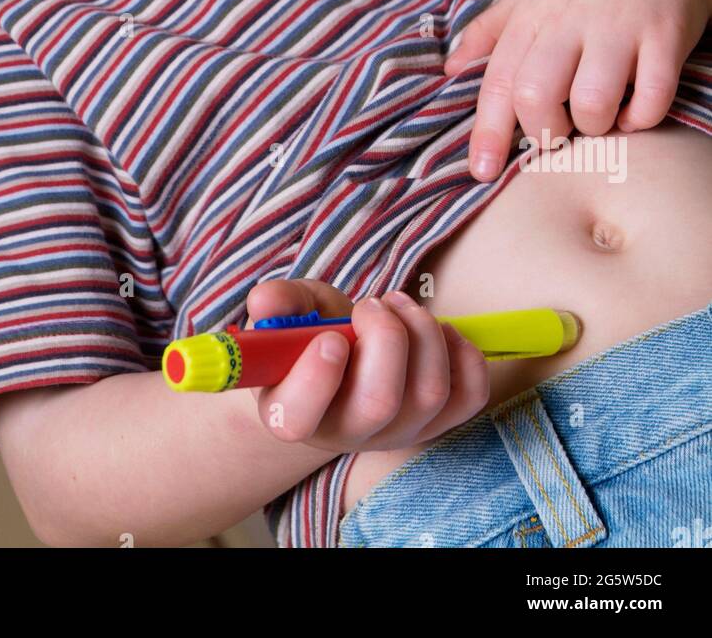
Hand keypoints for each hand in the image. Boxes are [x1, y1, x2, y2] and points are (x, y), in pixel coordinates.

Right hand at [242, 277, 488, 454]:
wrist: (342, 366)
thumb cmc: (307, 339)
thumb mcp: (287, 315)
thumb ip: (277, 304)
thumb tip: (265, 300)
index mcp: (292, 413)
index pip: (300, 417)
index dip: (317, 377)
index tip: (330, 336)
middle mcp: (348, 434)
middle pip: (380, 402)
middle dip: (385, 337)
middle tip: (371, 304)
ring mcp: (399, 432)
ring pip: (430, 392)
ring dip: (421, 331)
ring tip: (397, 303)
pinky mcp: (439, 421)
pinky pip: (470, 395)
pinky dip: (463, 353)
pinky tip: (436, 330)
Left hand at [443, 0, 711, 180]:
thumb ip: (489, 31)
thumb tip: (450, 69)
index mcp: (532, 14)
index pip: (498, 82)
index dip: (487, 134)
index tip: (481, 172)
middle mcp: (570, 20)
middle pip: (536, 96)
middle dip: (545, 131)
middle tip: (561, 131)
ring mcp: (618, 27)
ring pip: (591, 103)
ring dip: (596, 126)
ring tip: (602, 116)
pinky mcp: (664, 35)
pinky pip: (650, 98)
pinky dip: (641, 118)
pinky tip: (637, 110)